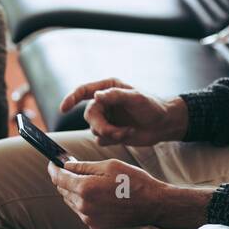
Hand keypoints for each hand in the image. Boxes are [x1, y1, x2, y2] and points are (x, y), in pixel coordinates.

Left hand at [47, 158, 166, 228]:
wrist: (153, 205)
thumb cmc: (134, 181)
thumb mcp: (110, 165)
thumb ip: (84, 166)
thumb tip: (65, 166)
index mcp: (85, 188)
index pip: (58, 178)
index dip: (53, 168)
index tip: (52, 163)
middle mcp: (83, 205)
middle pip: (62, 190)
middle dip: (66, 179)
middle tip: (75, 170)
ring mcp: (88, 217)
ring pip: (71, 201)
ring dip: (75, 191)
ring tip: (93, 184)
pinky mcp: (94, 225)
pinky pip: (81, 211)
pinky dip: (84, 202)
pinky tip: (100, 197)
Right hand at [60, 78, 187, 146]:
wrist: (165, 124)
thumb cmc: (153, 106)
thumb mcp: (137, 98)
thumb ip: (116, 95)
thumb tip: (96, 95)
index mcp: (108, 88)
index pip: (83, 91)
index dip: (71, 99)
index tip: (63, 109)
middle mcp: (104, 103)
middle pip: (89, 116)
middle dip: (101, 126)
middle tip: (117, 132)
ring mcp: (107, 118)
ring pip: (94, 130)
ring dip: (110, 133)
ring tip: (128, 131)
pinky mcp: (111, 133)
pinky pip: (101, 140)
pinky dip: (113, 140)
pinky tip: (128, 134)